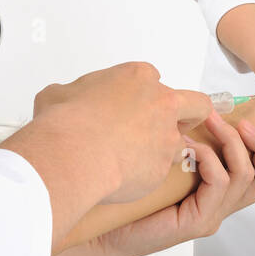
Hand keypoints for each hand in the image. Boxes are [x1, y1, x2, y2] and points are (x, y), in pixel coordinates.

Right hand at [29, 61, 213, 203]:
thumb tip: (64, 100)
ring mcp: (165, 136)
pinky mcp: (162, 167)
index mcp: (138, 77)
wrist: (71, 154)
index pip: (153, 80)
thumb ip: (74, 94)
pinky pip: (161, 171)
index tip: (128, 106)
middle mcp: (160, 103)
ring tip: (134, 161)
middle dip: (188, 115)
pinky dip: (146, 175)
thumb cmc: (65, 121)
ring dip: (162, 151)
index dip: (142, 94)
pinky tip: (124, 177)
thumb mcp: (58, 93)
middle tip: (164, 127)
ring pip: (180, 143)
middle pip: (196, 105)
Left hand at [48, 109, 254, 255]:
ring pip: (246, 177)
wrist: (103, 229)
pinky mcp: (195, 222)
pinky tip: (194, 148)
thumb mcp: (170, 160)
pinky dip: (211, 159)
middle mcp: (222, 206)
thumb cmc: (133, 193)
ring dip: (234, 143)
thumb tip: (200, 109)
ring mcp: (212, 216)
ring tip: (216, 121)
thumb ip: (191, 142)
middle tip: (249, 120)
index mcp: (221, 192)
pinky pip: (218, 184)